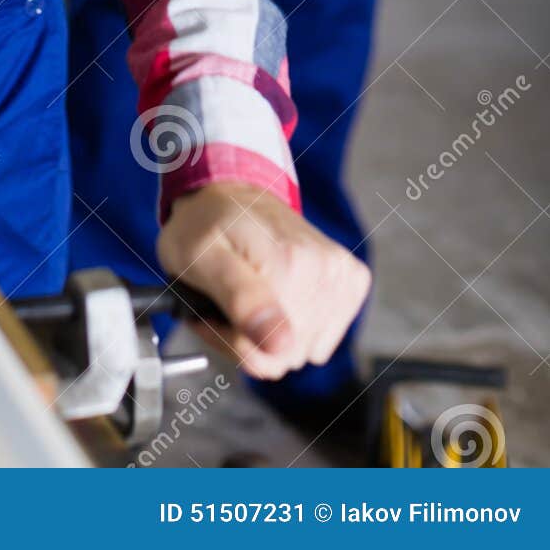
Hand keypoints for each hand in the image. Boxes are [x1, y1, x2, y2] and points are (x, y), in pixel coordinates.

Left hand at [157, 181, 370, 379]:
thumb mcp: (199, 258)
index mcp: (289, 262)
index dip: (231, 340)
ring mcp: (340, 275)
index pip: (268, 356)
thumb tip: (281, 345)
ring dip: (270, 335)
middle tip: (227, 301)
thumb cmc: (207, 224)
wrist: (231, 193)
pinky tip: (278, 295)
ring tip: (250, 295)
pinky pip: (322, 338)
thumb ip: (240, 299)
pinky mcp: (350, 281)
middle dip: (249, 339)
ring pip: (303, 350)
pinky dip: (297, 327)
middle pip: (286, 356)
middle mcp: (323, 269)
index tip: (213, 312)